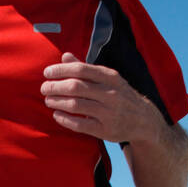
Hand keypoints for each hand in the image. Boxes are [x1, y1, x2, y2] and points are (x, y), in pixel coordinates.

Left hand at [41, 52, 159, 143]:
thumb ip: (85, 68)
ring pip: (76, 105)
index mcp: (110, 77)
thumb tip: (65, 56)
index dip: (61, 70)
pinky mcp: (105, 130)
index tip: (47, 73)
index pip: (81, 69)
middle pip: (76, 87)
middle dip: (55, 87)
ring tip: (48, 100)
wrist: (143, 120)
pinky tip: (57, 114)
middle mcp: (111, 93)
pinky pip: (80, 124)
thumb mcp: (107, 79)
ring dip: (57, 102)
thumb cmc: (119, 95)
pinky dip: (65, 119)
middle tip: (44, 88)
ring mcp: (109, 113)